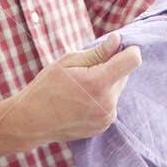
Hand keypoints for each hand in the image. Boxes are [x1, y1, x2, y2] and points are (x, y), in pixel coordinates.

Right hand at [12, 31, 141, 147]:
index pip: (132, 61)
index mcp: (99, 82)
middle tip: (87, 70)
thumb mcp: (68, 61)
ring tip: (81, 88)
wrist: (33, 121)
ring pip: (117, 90)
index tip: (120, 47)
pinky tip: (81, 101)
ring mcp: (106, 117)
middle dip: (112, 67)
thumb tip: (117, 40)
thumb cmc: (47, 87)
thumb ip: (97, 52)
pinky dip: (101, 98)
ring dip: (106, 84)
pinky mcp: (103, 126)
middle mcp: (107, 102)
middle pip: (124, 75)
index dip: (129, 50)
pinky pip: (110, 105)